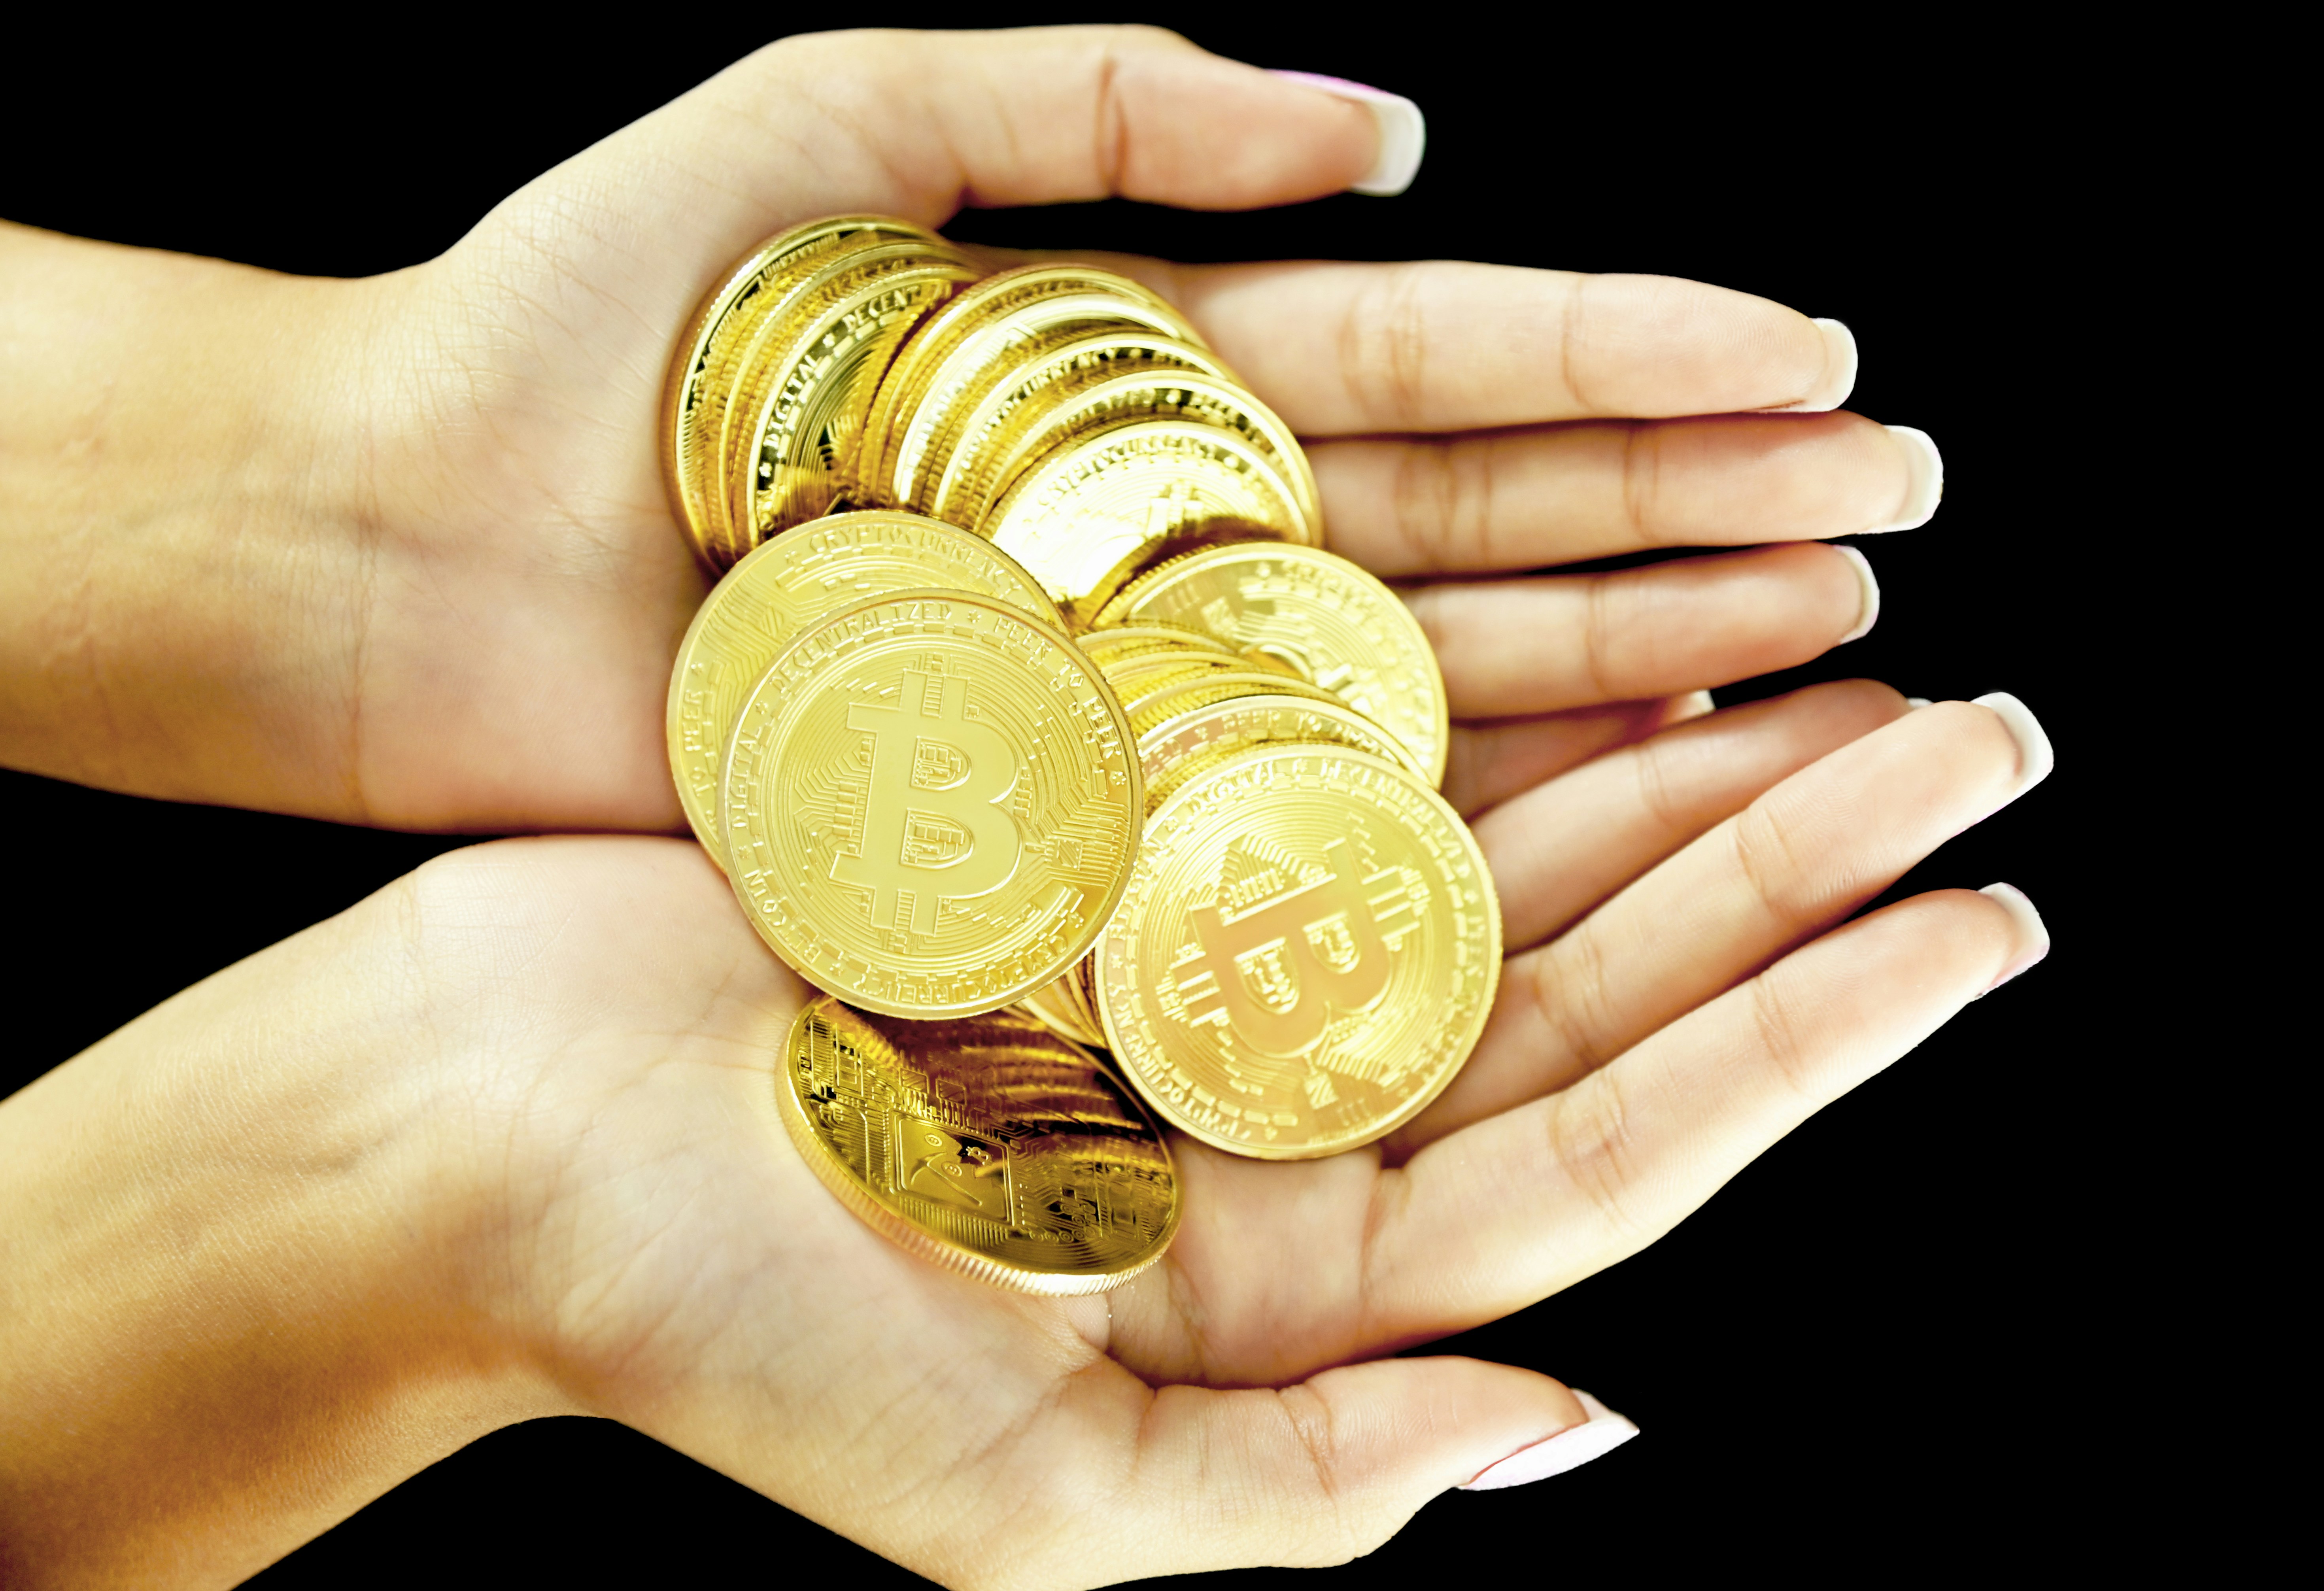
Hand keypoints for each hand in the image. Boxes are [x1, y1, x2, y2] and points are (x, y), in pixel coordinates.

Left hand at [0, 24, 1929, 829]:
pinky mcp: (1059, 800)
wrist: (396, 544)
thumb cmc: (578, 324)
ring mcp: (1132, 676)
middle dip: (1695, 507)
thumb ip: (1089, 101)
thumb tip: (1385, 126)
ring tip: (1825, 640)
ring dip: (1640, 649)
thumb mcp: (829, 131)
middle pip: (1486, 517)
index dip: (1632, 359)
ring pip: (1437, 663)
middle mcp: (1172, 532)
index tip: (1811, 359)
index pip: (1444, 362)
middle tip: (1897, 511)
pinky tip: (1633, 779)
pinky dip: (1467, 789)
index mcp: (1140, 370)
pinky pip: (1299, 799)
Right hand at [0, 681, 2049, 1583]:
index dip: (1806, 1033)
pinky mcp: (1102, 845)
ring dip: (1676, 763)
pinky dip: (1477, 697)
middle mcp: (1272, 1116)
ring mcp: (1199, 966)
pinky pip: (1339, 758)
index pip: (1613, 1143)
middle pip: (1595, 979)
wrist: (472, 1135)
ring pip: (1502, 855)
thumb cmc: (710, 1324)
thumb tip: (1575, 1433)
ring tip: (1852, 667)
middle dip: (1795, 864)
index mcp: (1284, 1279)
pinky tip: (1615, 631)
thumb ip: (1303, 1480)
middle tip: (1979, 737)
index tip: (1977, 919)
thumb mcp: (1022, 1490)